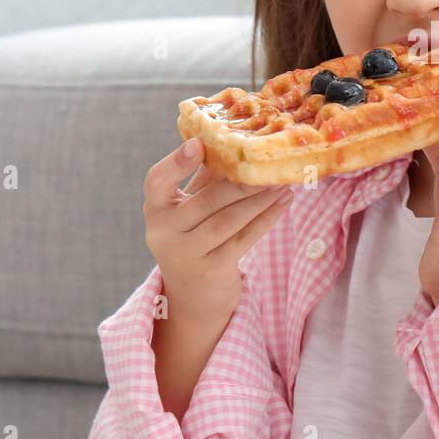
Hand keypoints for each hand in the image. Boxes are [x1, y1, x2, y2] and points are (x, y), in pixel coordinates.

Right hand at [142, 138, 293, 324]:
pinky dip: (266, 220)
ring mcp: (186, 254)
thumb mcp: (190, 208)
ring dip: (259, 201)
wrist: (192, 297)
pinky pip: (243, 240)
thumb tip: (235, 141)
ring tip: (280, 183)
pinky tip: (283, 203)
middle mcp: (164, 233)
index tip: (198, 144)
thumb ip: (205, 178)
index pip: (156, 182)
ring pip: (227, 221)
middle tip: (267, 166)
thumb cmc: (194, 237)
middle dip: (240, 183)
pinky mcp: (210, 271)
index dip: (175, 162)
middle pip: (205, 201)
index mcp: (155, 209)